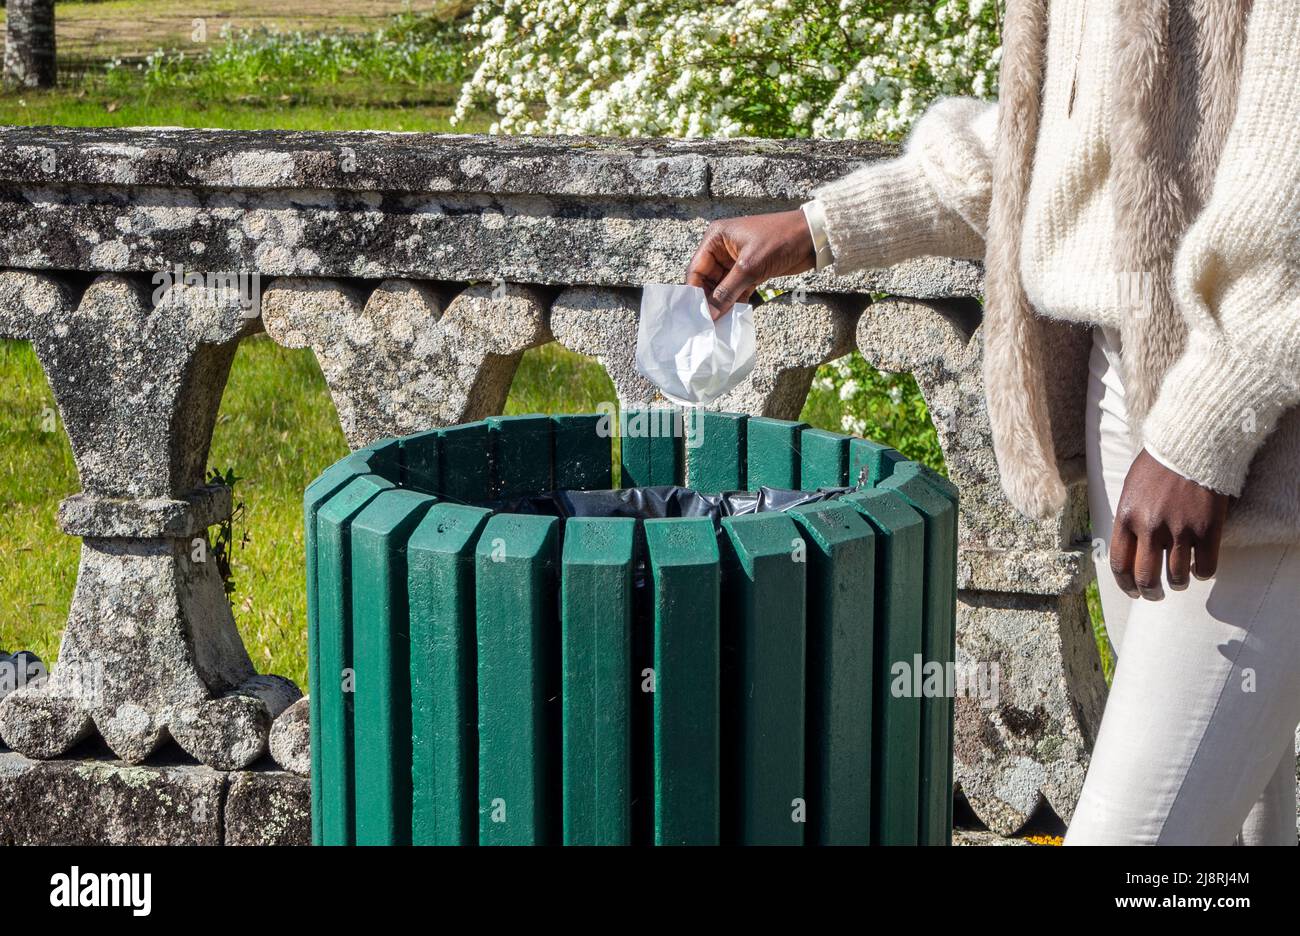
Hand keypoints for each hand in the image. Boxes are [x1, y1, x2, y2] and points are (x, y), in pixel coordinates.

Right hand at [685, 209, 816, 318]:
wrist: (812, 237)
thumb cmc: (779, 240)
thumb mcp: (750, 267)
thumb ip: (727, 292)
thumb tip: (710, 315)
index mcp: (716, 238)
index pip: (696, 269)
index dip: (695, 292)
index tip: (696, 315)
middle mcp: (722, 248)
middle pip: (707, 280)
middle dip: (708, 300)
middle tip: (707, 324)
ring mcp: (736, 261)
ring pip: (722, 287)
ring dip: (722, 304)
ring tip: (719, 325)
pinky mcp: (750, 271)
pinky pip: (736, 290)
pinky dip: (736, 302)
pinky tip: (734, 318)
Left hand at [1109, 449, 1228, 599]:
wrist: (1191, 445)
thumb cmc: (1157, 466)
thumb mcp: (1130, 491)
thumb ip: (1129, 520)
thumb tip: (1129, 551)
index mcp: (1126, 518)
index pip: (1120, 565)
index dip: (1126, 585)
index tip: (1132, 591)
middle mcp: (1150, 528)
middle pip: (1146, 578)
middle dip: (1150, 593)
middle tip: (1155, 595)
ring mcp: (1180, 530)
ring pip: (1177, 577)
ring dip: (1178, 584)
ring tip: (1180, 580)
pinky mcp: (1208, 529)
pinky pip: (1205, 568)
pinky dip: (1203, 573)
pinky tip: (1200, 568)